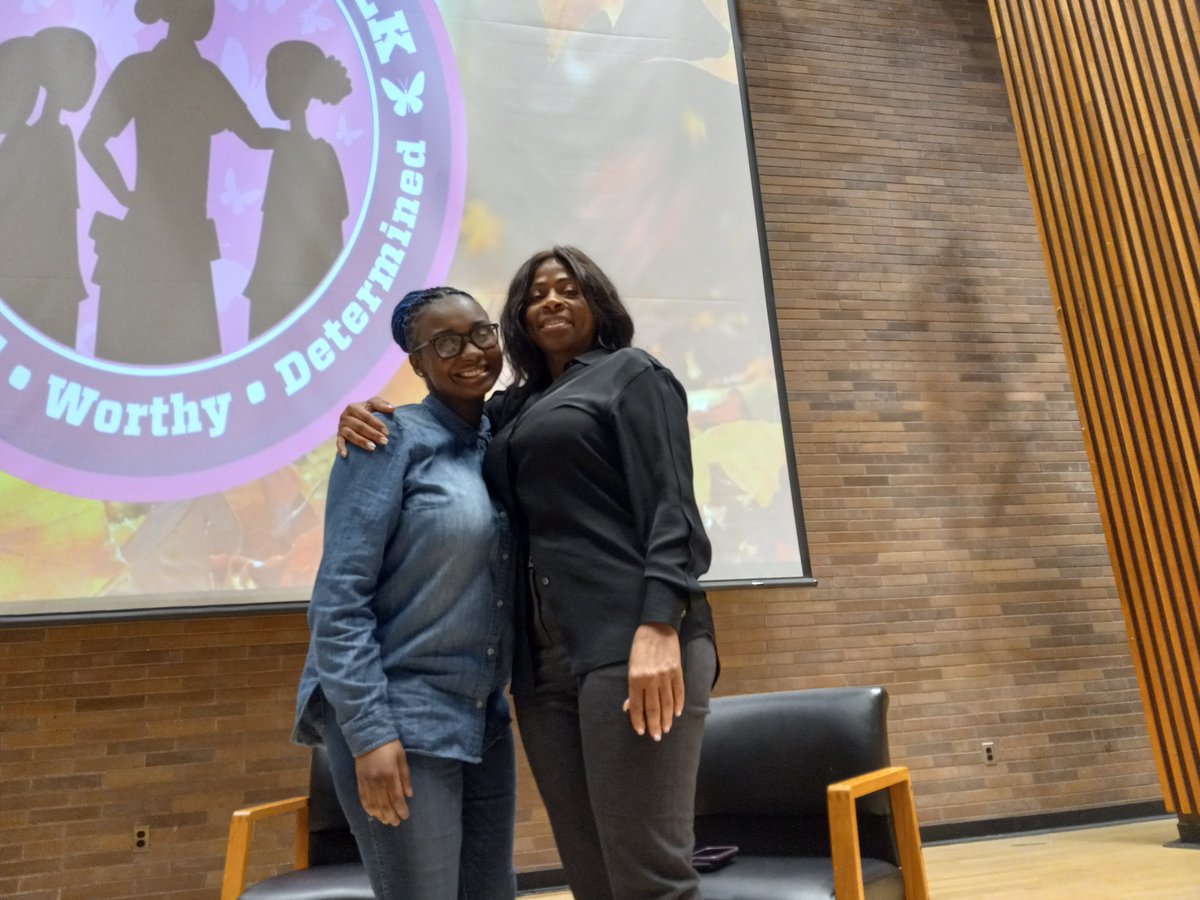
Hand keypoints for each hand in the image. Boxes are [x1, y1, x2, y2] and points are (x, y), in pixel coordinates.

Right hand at [336, 396, 393, 457]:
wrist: (357, 417)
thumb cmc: (368, 410)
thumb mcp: (374, 404)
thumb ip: (382, 404)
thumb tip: (392, 408)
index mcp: (353, 407)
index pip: (365, 416)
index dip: (376, 424)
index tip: (387, 432)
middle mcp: (344, 416)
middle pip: (359, 426)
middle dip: (372, 434)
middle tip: (384, 441)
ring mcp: (341, 427)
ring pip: (350, 434)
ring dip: (361, 441)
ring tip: (373, 447)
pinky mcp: (339, 436)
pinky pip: (339, 442)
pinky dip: (341, 448)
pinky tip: (346, 455)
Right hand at [354, 740, 411, 825]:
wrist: (368, 736)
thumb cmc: (389, 745)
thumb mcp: (401, 758)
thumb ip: (405, 777)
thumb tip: (409, 795)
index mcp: (390, 774)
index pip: (396, 797)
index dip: (401, 809)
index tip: (405, 816)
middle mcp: (377, 781)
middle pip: (384, 804)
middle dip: (391, 815)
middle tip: (396, 823)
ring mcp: (366, 782)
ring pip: (373, 804)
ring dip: (380, 814)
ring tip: (386, 821)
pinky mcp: (359, 781)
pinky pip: (363, 798)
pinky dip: (367, 807)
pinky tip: (372, 813)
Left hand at [624, 623, 683, 740]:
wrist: (656, 628)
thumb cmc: (640, 648)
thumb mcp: (631, 667)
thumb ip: (632, 688)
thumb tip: (630, 707)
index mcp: (635, 678)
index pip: (637, 706)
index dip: (638, 721)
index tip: (641, 732)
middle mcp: (650, 679)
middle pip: (653, 708)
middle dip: (654, 725)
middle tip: (656, 737)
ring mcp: (665, 676)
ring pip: (667, 703)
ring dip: (667, 718)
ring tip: (666, 729)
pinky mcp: (676, 671)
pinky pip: (678, 692)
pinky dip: (678, 704)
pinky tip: (677, 713)